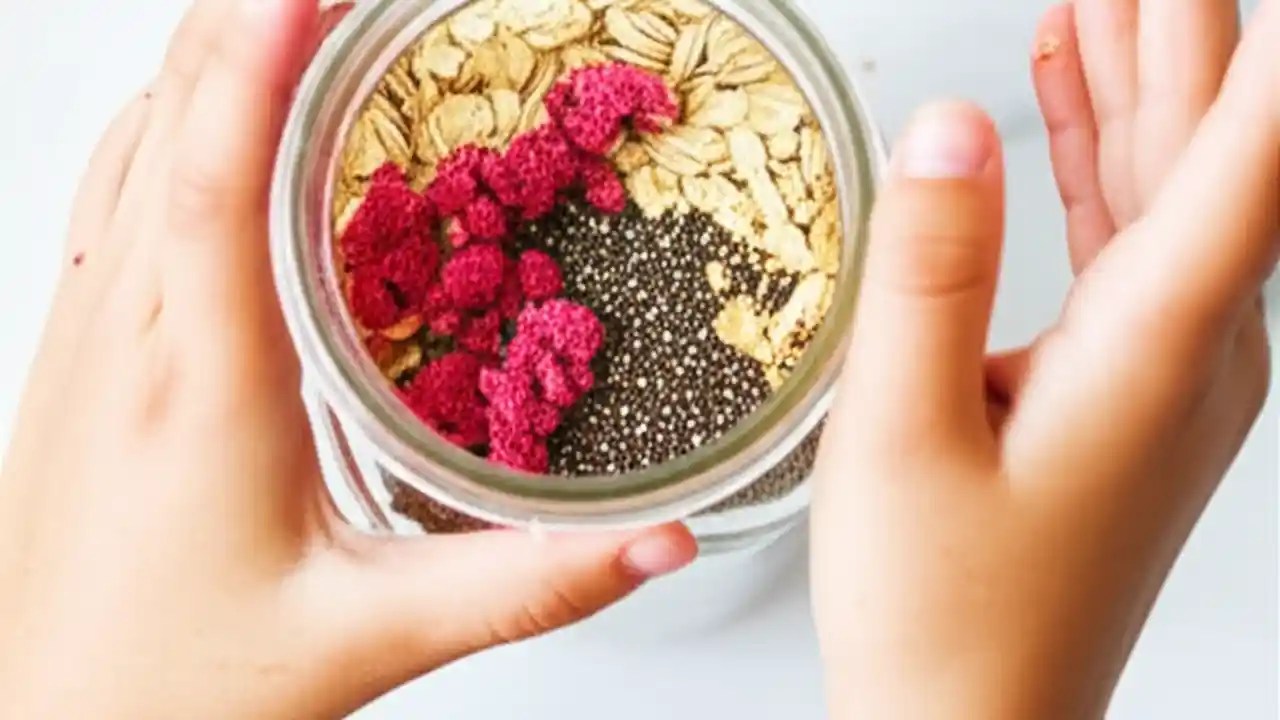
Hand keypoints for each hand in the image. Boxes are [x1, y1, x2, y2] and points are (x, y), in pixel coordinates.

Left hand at [0, 2, 694, 717]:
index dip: (259, 64)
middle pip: (165, 127)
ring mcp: (84, 344)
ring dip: (201, 64)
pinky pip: (108, 196)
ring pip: (128, 149)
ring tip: (284, 17)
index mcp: (204, 392)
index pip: (218, 181)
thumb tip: (656, 543)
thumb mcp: (374, 637)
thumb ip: (528, 584)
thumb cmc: (182, 691)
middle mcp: (125, 344)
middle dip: (244, 26)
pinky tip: (207, 121)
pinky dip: (165, 124)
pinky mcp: (73, 360)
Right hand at [812, 1, 1272, 717]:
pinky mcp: (1125, 388)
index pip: (1246, 141)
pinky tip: (1058, 112)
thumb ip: (930, 273)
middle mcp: (1196, 346)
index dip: (1234, 35)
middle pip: (1210, 141)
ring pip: (1168, 183)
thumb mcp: (901, 439)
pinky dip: (1096, 160)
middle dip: (1173, 25)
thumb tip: (954, 125)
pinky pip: (1128, 240)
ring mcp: (1169, 368)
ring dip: (1135, 79)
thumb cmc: (941, 615)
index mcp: (1159, 344)